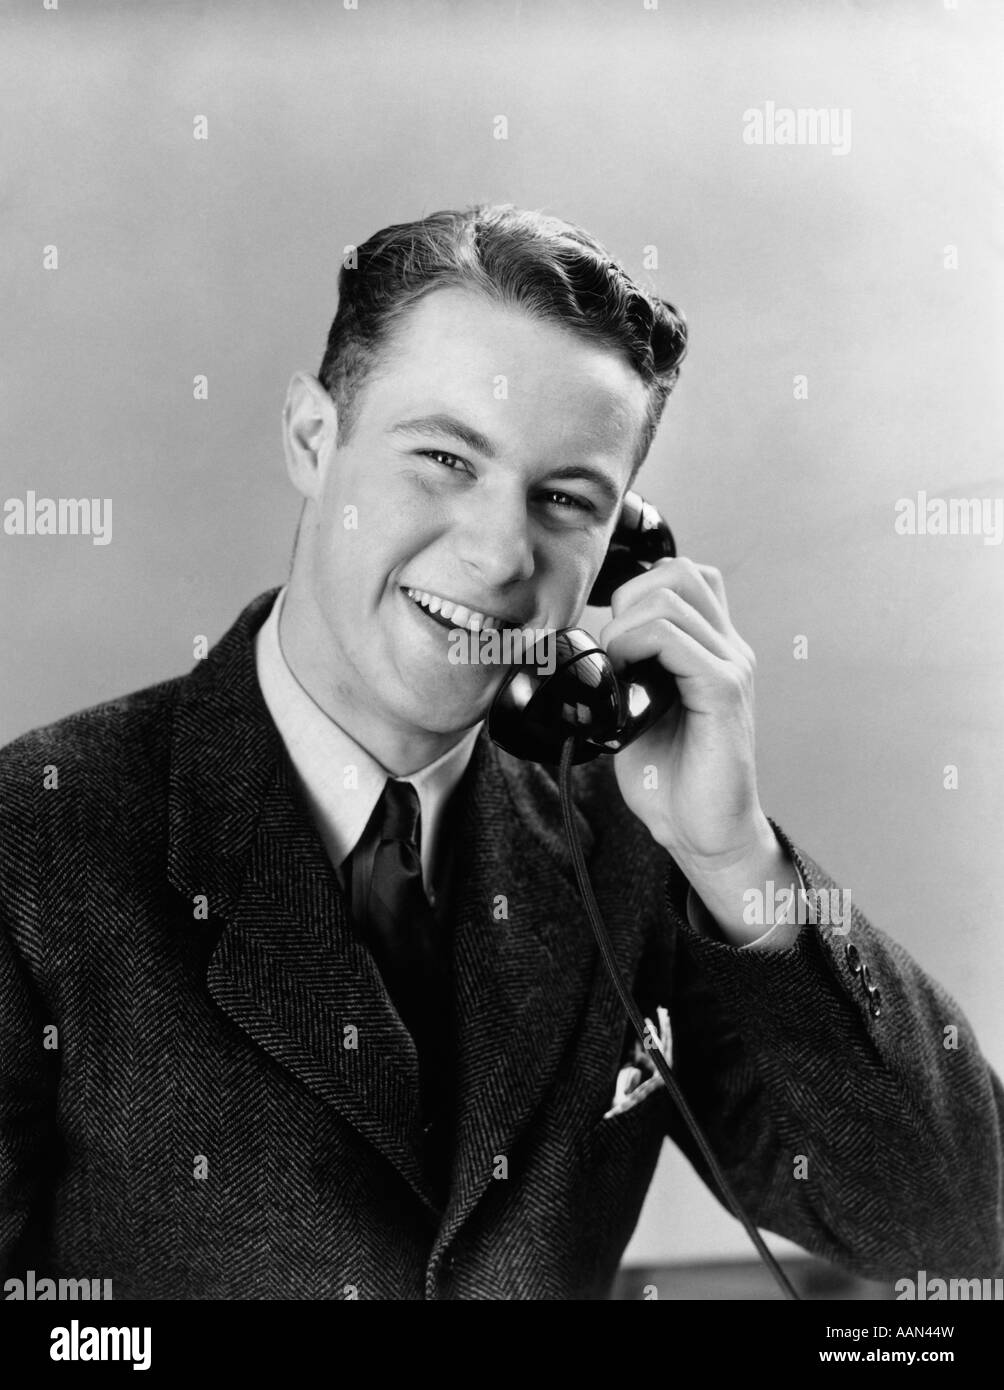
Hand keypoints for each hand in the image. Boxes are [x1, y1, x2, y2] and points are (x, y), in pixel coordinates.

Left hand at [601, 557, 794, 941]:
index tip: (609, 637)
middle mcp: (728, 647)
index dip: (635, 590)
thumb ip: (625, 669)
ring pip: (672, 595)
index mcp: (711, 647)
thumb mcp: (635, 709)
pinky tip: (624, 681)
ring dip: (625, 625)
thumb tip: (585, 644)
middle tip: (611, 652)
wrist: (701, 831)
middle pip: (679, 571)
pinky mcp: (725, 690)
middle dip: (627, 599)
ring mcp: (731, 665)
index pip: (682, 576)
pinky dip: (636, 647)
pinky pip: (676, 639)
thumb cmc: (669, 778)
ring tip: (615, 670)